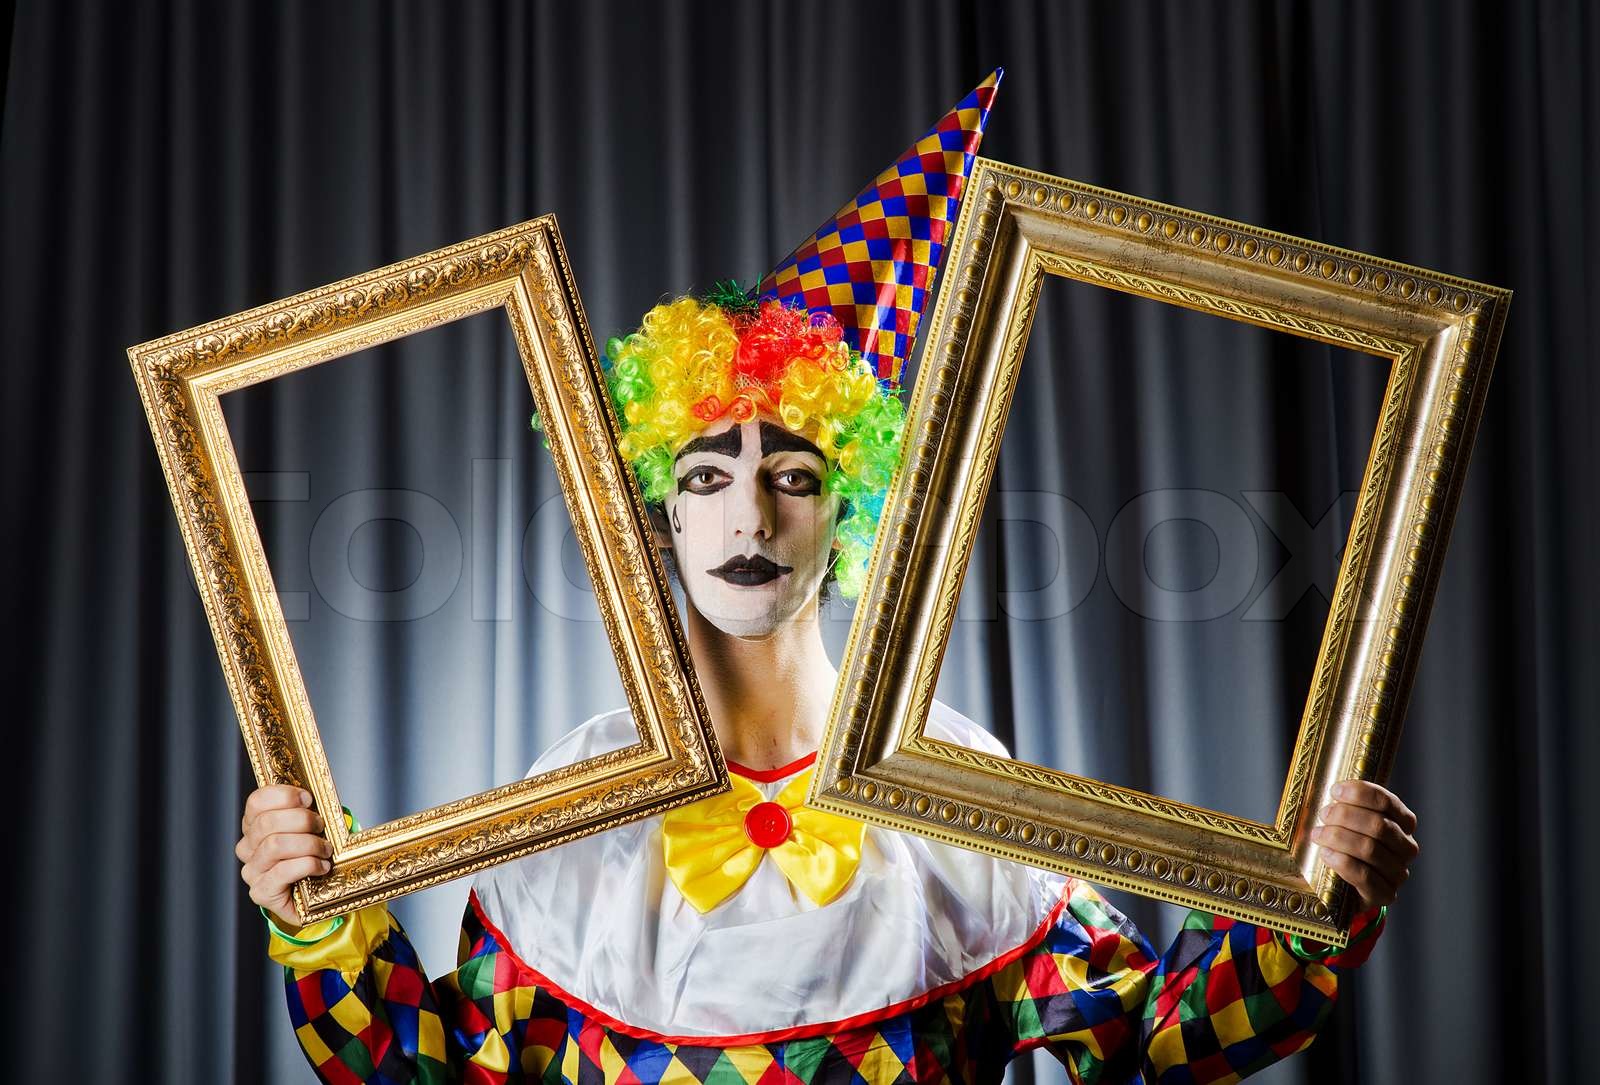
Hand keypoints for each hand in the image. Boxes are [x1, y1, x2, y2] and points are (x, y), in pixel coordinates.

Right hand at [236, 785, 331, 930]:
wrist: (314, 897)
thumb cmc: (311, 856)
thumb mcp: (308, 828)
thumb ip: (304, 811)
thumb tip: (309, 796)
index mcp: (254, 826)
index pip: (256, 802)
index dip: (284, 796)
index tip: (308, 799)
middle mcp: (247, 848)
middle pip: (267, 823)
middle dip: (302, 820)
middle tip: (320, 826)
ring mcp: (252, 871)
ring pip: (275, 845)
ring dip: (308, 844)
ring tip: (325, 849)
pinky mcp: (261, 893)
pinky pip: (282, 872)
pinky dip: (308, 865)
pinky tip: (322, 867)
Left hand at [1310, 781, 1418, 909]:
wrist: (1347, 888)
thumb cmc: (1348, 846)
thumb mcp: (1352, 822)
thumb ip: (1348, 807)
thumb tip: (1331, 792)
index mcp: (1403, 823)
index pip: (1387, 802)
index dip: (1360, 794)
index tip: (1335, 791)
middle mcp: (1406, 847)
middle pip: (1379, 826)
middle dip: (1346, 816)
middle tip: (1323, 814)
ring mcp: (1398, 872)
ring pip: (1370, 849)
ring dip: (1339, 838)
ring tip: (1318, 834)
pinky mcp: (1385, 894)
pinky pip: (1364, 876)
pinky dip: (1342, 862)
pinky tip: (1326, 854)